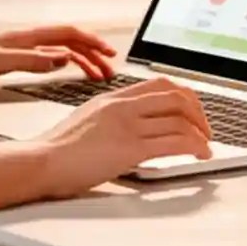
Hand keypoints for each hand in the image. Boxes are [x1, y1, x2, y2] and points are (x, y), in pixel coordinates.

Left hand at [0, 26, 118, 90]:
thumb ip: (30, 60)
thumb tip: (62, 58)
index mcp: (23, 37)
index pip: (67, 33)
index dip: (92, 42)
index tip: (110, 54)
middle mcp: (22, 40)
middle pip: (67, 41)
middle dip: (91, 53)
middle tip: (109, 70)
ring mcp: (15, 49)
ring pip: (57, 50)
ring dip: (78, 59)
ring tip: (94, 74)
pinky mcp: (6, 61)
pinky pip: (43, 58)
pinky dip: (60, 63)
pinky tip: (63, 69)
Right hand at [34, 78, 212, 198]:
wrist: (41, 161)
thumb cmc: (57, 149)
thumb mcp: (87, 120)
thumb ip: (111, 118)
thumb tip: (132, 127)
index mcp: (112, 97)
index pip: (158, 84)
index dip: (184, 96)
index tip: (192, 110)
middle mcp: (122, 105)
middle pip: (176, 95)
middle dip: (198, 112)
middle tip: (204, 128)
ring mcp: (127, 124)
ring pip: (180, 118)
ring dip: (201, 132)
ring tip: (205, 146)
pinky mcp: (131, 147)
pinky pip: (176, 142)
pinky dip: (195, 147)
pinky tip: (199, 155)